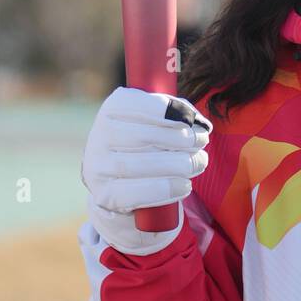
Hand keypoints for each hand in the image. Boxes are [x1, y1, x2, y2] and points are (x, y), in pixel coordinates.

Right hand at [81, 87, 211, 250]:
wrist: (122, 189)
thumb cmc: (147, 148)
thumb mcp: (156, 124)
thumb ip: (176, 115)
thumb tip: (200, 124)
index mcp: (111, 111)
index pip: (134, 104)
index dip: (166, 109)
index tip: (190, 120)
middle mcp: (98, 137)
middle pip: (143, 137)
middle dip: (181, 139)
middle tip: (202, 142)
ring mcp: (98, 168)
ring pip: (139, 165)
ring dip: (178, 164)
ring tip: (199, 162)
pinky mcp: (104, 196)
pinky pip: (135, 193)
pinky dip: (165, 189)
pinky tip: (184, 185)